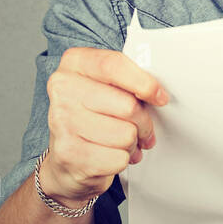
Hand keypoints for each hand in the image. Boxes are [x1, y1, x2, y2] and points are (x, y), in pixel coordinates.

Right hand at [40, 47, 168, 205]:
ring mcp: (62, 122)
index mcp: (74, 63)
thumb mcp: (105, 85)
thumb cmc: (91, 115)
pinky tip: (109, 155)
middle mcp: (64, 89)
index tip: (159, 97)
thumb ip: (127, 80)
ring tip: (121, 142)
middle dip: (144, 122)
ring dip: (132, 143)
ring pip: (126, 135)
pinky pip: (118, 158)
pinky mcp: (68, 153)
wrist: (64, 156)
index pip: (114, 66)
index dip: (144, 83)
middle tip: (142, 128)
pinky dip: (122, 160)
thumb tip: (157, 93)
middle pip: (128, 106)